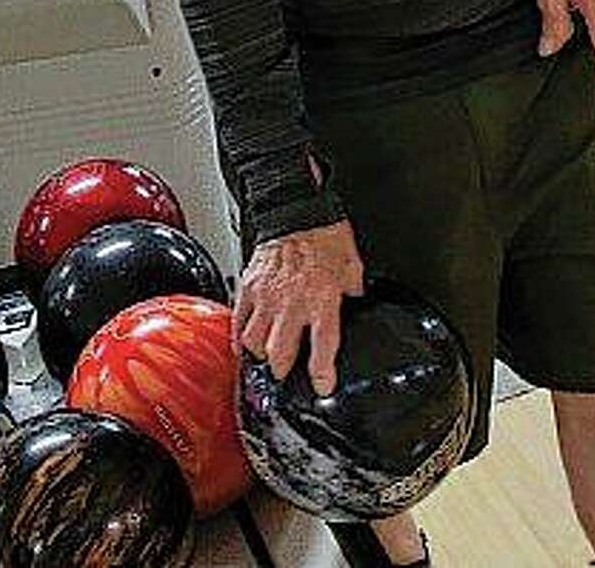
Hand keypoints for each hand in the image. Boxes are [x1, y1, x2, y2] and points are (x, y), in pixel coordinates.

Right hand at [234, 220, 364, 396]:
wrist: (296, 208)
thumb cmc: (324, 233)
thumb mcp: (352, 266)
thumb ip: (352, 291)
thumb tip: (355, 303)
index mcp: (322, 300)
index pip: (322, 349)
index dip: (322, 375)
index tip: (322, 386)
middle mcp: (292, 304)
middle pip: (279, 355)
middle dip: (283, 373)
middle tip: (287, 378)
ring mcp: (266, 296)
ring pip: (254, 342)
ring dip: (261, 355)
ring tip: (266, 358)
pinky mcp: (248, 286)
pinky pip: (238, 320)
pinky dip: (240, 335)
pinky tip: (245, 341)